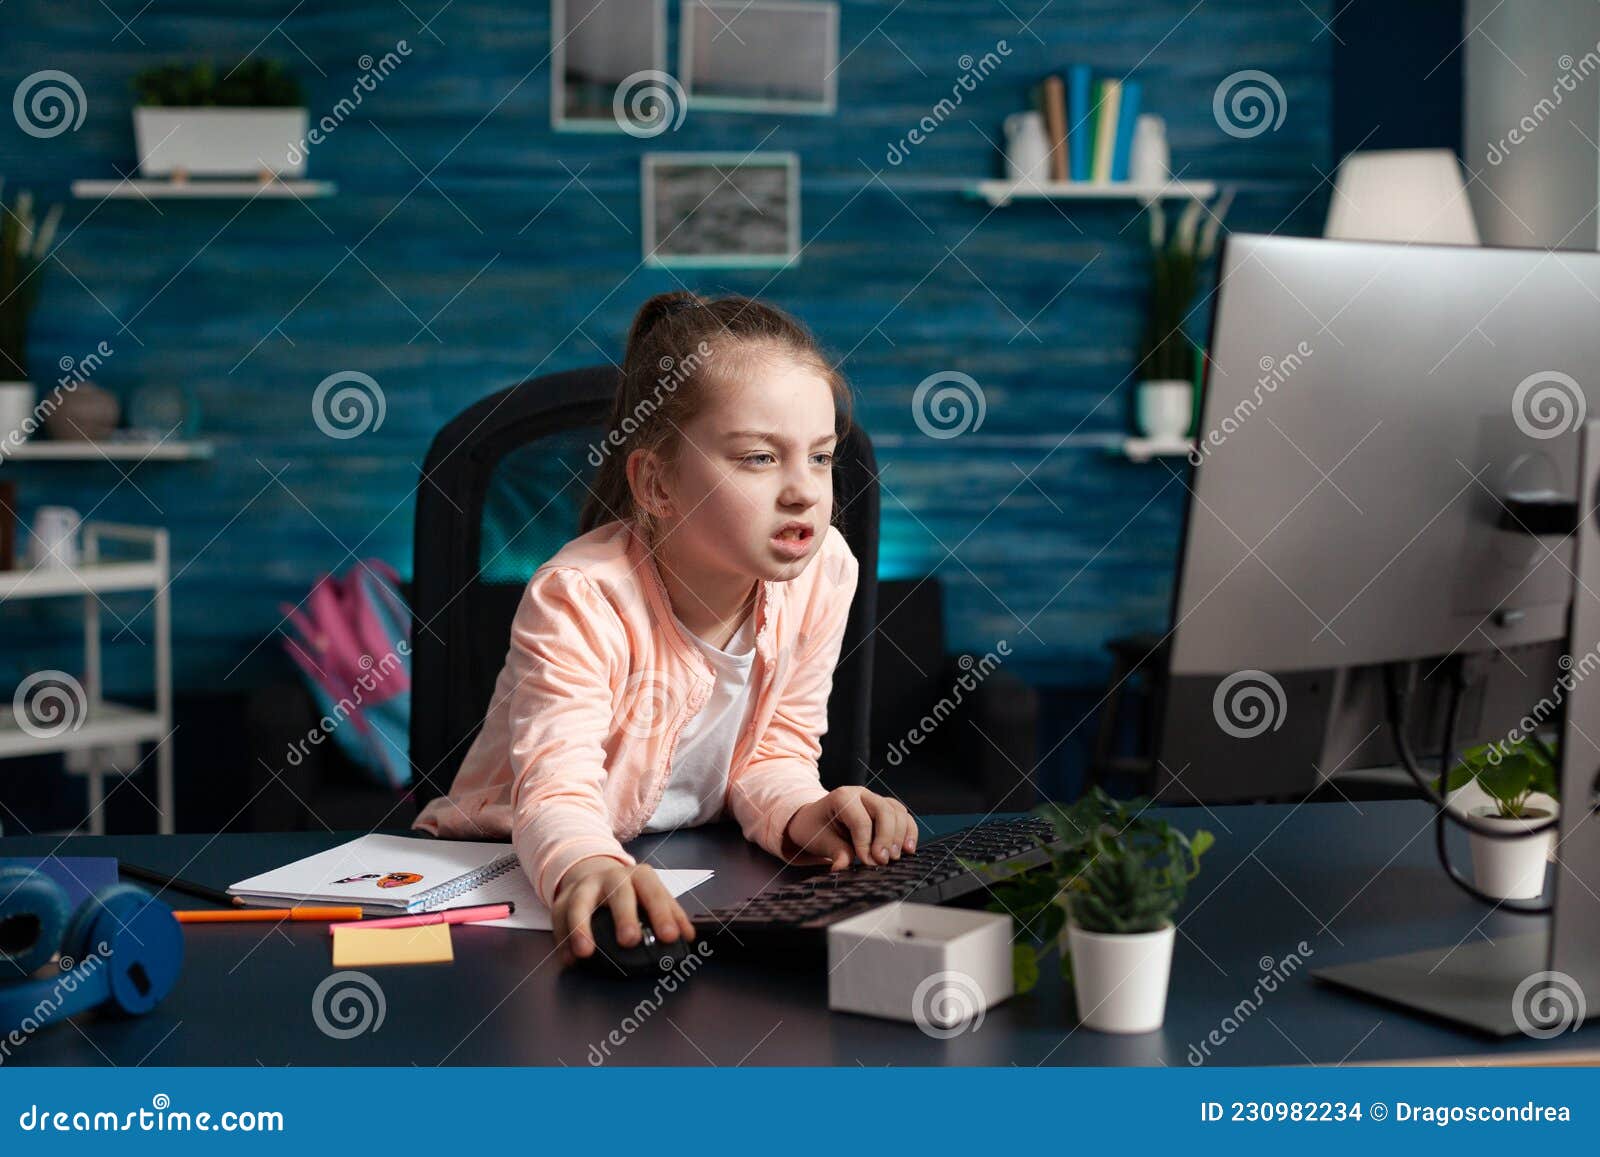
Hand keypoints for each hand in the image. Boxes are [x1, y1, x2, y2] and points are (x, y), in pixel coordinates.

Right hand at [550, 856, 695, 966]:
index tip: (669, 936)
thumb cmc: (630, 891)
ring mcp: (584, 887)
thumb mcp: (652, 895)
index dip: (663, 914)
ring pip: (579, 905)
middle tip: (629, 941)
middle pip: (618, 894)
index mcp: (639, 877)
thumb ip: (671, 914)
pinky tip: (569, 959)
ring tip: (585, 953)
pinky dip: (562, 941)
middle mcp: (611, 878)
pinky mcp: (562, 900)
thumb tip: (687, 937)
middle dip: (624, 916)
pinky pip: (558, 920)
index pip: (654, 892)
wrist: (593, 872)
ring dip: (581, 929)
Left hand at [783, 787, 917, 870]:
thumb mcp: (820, 840)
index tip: (868, 862)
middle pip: (884, 811)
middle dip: (886, 838)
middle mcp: (862, 794)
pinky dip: (909, 832)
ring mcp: (876, 799)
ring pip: (897, 812)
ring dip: (900, 836)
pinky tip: (908, 848)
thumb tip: (842, 867)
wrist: (815, 820)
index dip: (866, 843)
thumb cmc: (816, 827)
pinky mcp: (886, 809)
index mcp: (842, 797)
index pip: (860, 820)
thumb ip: (836, 852)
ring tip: (895, 857)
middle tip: (883, 860)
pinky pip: (904, 816)